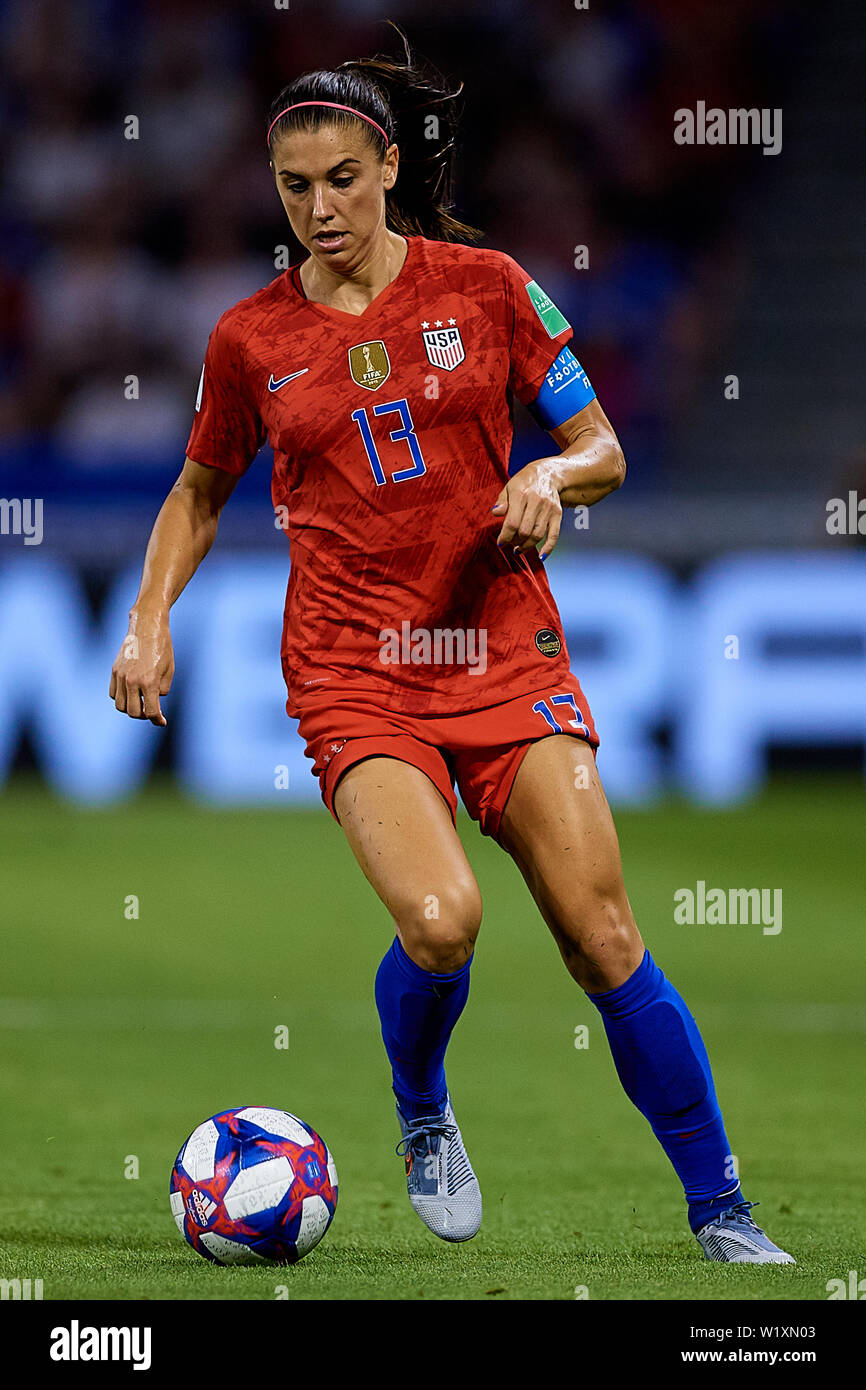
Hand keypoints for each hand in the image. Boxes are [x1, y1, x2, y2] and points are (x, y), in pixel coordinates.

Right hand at [109, 611, 173, 725]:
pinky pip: (113, 694)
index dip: (157, 720)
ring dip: (131, 709)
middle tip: (151, 711)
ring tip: (141, 703)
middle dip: (144, 715)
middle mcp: (132, 681)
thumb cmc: (162, 648)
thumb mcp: (169, 671)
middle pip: (134, 712)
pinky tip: (131, 693)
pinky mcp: (114, 671)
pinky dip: (121, 698)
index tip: (162, 722)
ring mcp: (121, 676)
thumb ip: (161, 690)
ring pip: (121, 706)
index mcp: (149, 681)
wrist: (147, 627)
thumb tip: (153, 701)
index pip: (151, 711)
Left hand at [491, 458, 562, 559]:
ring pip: (537, 535)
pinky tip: (541, 556)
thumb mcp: (509, 487)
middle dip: (515, 542)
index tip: (500, 543)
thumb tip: (495, 513)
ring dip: (527, 546)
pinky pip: (554, 535)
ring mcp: (548, 509)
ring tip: (519, 549)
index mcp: (521, 494)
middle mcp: (536, 502)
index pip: (512, 523)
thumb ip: (501, 501)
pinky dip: (548, 548)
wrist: (549, 474)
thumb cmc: (524, 482)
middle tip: (510, 543)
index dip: (505, 536)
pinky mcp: (557, 514)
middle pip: (524, 531)